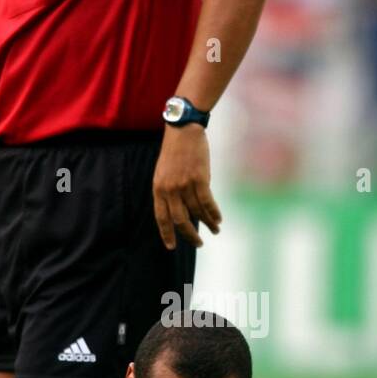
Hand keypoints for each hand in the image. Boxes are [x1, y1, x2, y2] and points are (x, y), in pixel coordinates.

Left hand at [152, 124, 221, 249]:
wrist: (183, 130)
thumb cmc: (174, 151)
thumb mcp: (163, 173)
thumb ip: (168, 191)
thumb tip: (181, 211)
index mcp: (158, 189)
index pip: (161, 218)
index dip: (166, 234)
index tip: (171, 247)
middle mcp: (170, 189)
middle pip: (180, 220)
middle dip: (190, 235)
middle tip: (199, 244)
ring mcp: (184, 184)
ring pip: (197, 212)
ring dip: (207, 223)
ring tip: (215, 230)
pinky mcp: (199, 179)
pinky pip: (207, 202)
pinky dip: (213, 213)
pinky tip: (218, 219)